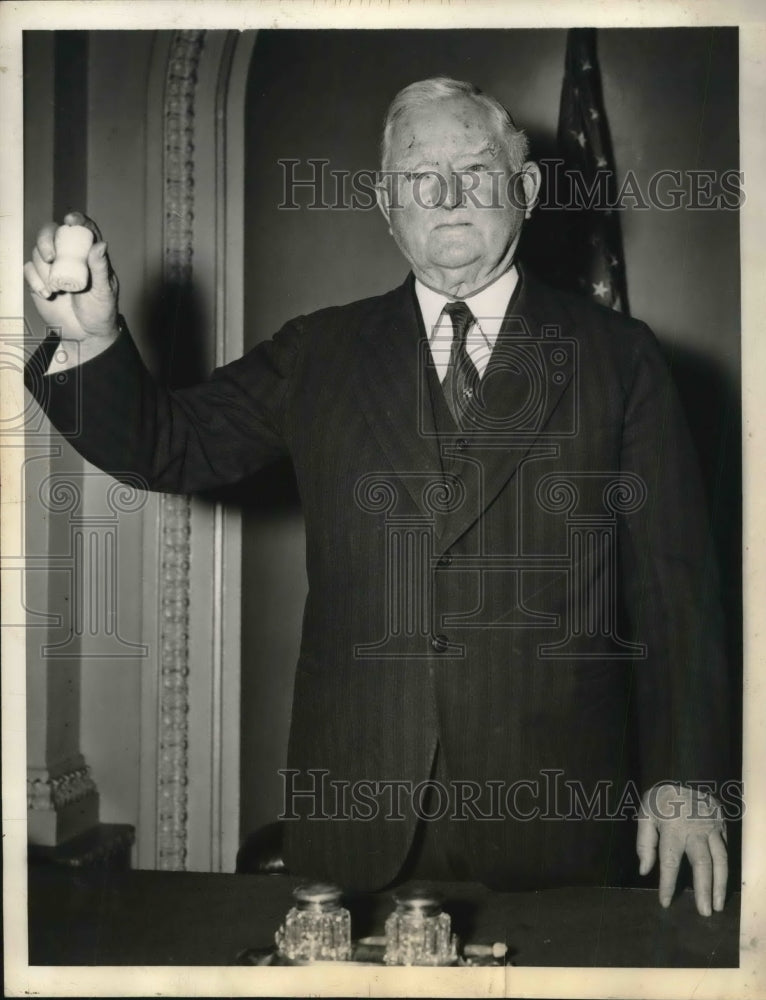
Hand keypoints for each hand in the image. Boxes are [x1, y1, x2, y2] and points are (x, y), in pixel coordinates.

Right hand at [24, 211, 118, 344]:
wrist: (86, 335)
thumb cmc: (100, 312)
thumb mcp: (104, 291)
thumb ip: (101, 269)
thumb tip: (100, 244)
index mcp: (89, 255)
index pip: (83, 229)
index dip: (77, 219)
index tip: (70, 220)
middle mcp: (69, 256)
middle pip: (52, 233)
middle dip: (46, 239)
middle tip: (50, 256)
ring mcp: (53, 267)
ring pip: (38, 252)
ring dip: (42, 267)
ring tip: (55, 288)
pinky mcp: (39, 280)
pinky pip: (29, 270)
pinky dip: (34, 279)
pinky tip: (47, 294)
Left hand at [637, 783, 727, 915]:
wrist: (683, 773)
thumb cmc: (660, 800)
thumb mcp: (645, 815)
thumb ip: (645, 843)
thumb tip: (644, 870)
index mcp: (673, 828)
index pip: (669, 862)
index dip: (667, 884)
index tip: (665, 903)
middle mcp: (695, 830)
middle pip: (702, 865)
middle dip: (704, 891)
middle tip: (705, 913)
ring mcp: (712, 828)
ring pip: (721, 860)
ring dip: (721, 884)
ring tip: (718, 905)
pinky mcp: (722, 825)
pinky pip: (726, 849)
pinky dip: (726, 867)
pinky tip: (723, 882)